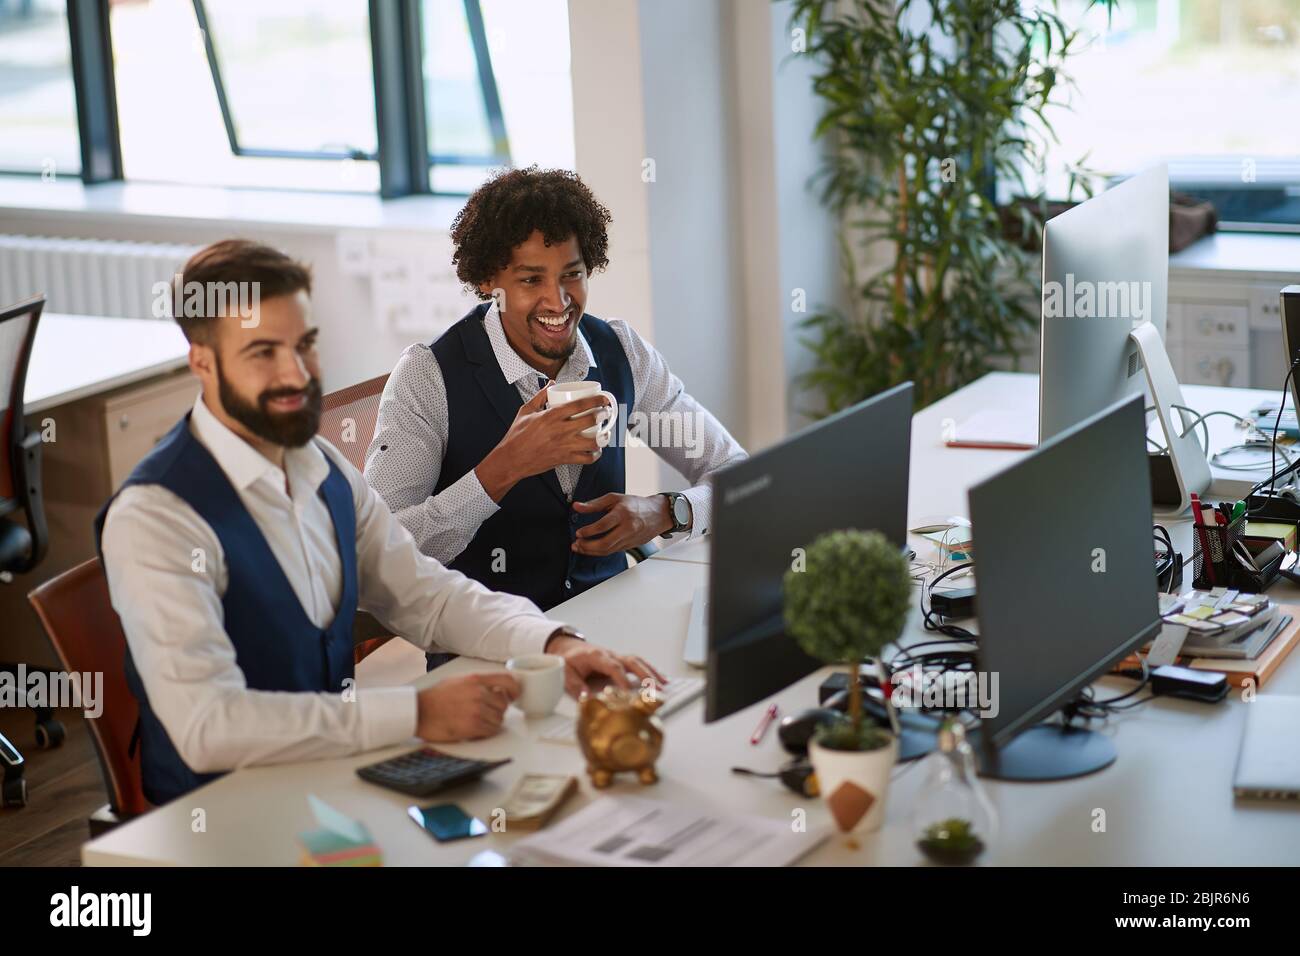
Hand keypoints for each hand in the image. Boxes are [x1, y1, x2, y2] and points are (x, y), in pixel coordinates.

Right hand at [415, 673, 519, 741]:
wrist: (418, 712)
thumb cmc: (435, 698)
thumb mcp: (457, 681)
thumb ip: (478, 683)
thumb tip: (495, 689)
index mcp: (475, 679)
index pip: (507, 680)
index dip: (514, 690)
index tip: (514, 696)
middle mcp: (478, 693)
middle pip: (504, 704)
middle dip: (497, 711)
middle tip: (485, 714)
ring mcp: (476, 709)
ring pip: (499, 719)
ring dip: (491, 723)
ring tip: (477, 723)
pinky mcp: (472, 726)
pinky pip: (491, 730)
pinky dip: (485, 732)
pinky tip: (474, 730)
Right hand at [475, 383, 611, 500]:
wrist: (511, 459)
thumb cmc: (517, 436)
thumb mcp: (526, 411)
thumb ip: (540, 396)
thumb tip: (551, 384)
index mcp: (551, 416)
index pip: (580, 405)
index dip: (596, 400)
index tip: (603, 399)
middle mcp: (560, 430)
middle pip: (590, 420)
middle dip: (603, 415)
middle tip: (606, 413)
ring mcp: (564, 446)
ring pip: (592, 441)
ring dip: (602, 437)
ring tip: (604, 433)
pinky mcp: (564, 459)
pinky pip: (587, 459)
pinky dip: (595, 455)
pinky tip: (595, 450)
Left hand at [546, 635, 666, 698]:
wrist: (566, 647)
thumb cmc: (567, 660)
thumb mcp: (565, 672)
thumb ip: (575, 685)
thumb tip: (586, 696)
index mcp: (596, 656)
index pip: (613, 666)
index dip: (622, 679)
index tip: (629, 692)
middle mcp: (609, 654)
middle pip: (631, 662)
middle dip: (645, 675)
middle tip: (655, 688)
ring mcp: (616, 656)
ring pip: (637, 661)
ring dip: (651, 672)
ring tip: (663, 684)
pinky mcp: (619, 661)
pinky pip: (637, 664)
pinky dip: (650, 670)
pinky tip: (660, 679)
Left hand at [570, 493, 672, 555]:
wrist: (658, 514)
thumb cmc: (635, 504)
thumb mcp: (614, 498)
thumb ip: (594, 504)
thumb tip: (576, 506)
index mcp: (623, 514)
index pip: (603, 525)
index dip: (588, 531)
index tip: (578, 533)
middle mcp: (627, 528)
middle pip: (605, 543)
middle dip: (588, 547)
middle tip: (576, 544)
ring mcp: (630, 539)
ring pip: (608, 550)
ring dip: (591, 552)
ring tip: (579, 548)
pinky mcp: (630, 546)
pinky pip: (613, 551)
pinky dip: (600, 552)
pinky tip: (591, 549)